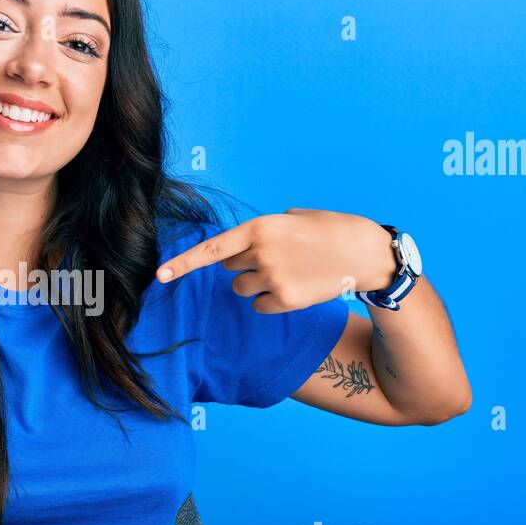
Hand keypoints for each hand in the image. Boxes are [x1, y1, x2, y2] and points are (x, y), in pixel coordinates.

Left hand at [156, 208, 397, 312]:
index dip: (183, 263)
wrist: (366, 253)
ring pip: (241, 290)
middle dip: (245, 264)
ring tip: (289, 273)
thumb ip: (265, 230)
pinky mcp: (285, 301)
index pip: (212, 249)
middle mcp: (261, 253)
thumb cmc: (331, 231)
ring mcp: (272, 279)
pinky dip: (271, 302)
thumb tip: (245, 248)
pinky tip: (295, 288)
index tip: (159, 276)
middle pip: (229, 268)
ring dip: (256, 284)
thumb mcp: (294, 218)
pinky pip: (259, 307)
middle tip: (278, 258)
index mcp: (260, 228)